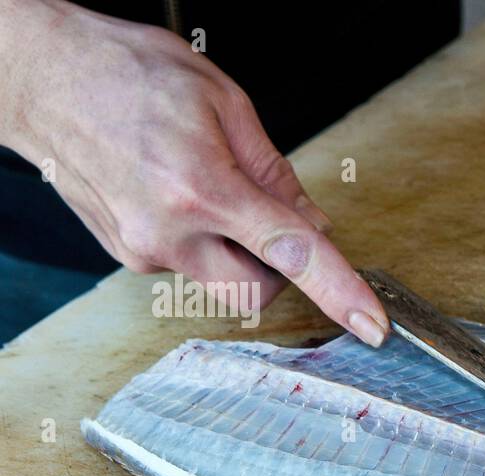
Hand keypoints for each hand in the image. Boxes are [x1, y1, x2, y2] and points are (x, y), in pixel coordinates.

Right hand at [0, 0, 387, 343]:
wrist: (39, 76)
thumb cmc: (126, 72)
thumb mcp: (222, 101)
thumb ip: (275, 172)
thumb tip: (313, 225)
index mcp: (203, 186)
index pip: (292, 253)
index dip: (340, 291)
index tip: (374, 324)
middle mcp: (169, 231)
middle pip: (258, 289)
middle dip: (275, 265)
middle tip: (260, 210)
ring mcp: (142, 250)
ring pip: (221, 280)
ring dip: (233, 248)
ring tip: (202, 185)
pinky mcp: (125, 257)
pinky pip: (186, 265)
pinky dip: (198, 239)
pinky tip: (171, 191)